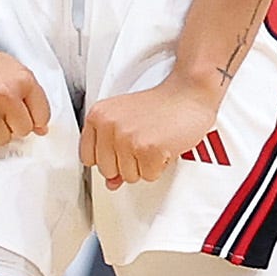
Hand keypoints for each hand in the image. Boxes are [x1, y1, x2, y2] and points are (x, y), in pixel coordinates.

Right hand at [0, 44, 48, 153]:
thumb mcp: (9, 68)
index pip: (42, 116)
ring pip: (2, 140)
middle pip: (23, 131)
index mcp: (22, 80)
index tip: (23, 116)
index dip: (32, 119)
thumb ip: (29, 95)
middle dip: (12, 124)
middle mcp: (6, 96)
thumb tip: (41, 128)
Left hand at [83, 71, 222, 189]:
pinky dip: (160, 166)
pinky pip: (149, 176)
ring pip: (129, 176)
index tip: (120, 150)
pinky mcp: (148, 149)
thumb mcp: (127, 121)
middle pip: (107, 171)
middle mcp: (109, 126)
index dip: (108, 158)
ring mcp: (127, 138)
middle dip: (128, 163)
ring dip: (145, 165)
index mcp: (98, 115)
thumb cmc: (160, 105)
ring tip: (154, 142)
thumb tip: (111, 183)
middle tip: (143, 142)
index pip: (87, 157)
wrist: (188, 92)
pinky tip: (163, 146)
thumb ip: (113, 151)